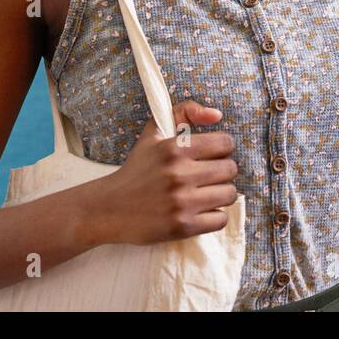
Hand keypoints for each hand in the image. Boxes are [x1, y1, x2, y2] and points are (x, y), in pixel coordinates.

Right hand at [88, 101, 239, 245]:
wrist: (108, 208)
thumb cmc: (137, 168)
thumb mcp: (154, 132)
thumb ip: (185, 112)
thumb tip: (217, 115)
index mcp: (175, 148)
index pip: (226, 143)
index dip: (222, 149)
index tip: (211, 156)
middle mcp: (179, 174)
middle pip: (230, 169)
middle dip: (222, 172)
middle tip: (206, 177)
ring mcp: (181, 202)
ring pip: (229, 194)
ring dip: (220, 194)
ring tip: (204, 194)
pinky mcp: (182, 226)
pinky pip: (220, 219)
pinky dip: (215, 216)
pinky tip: (200, 212)